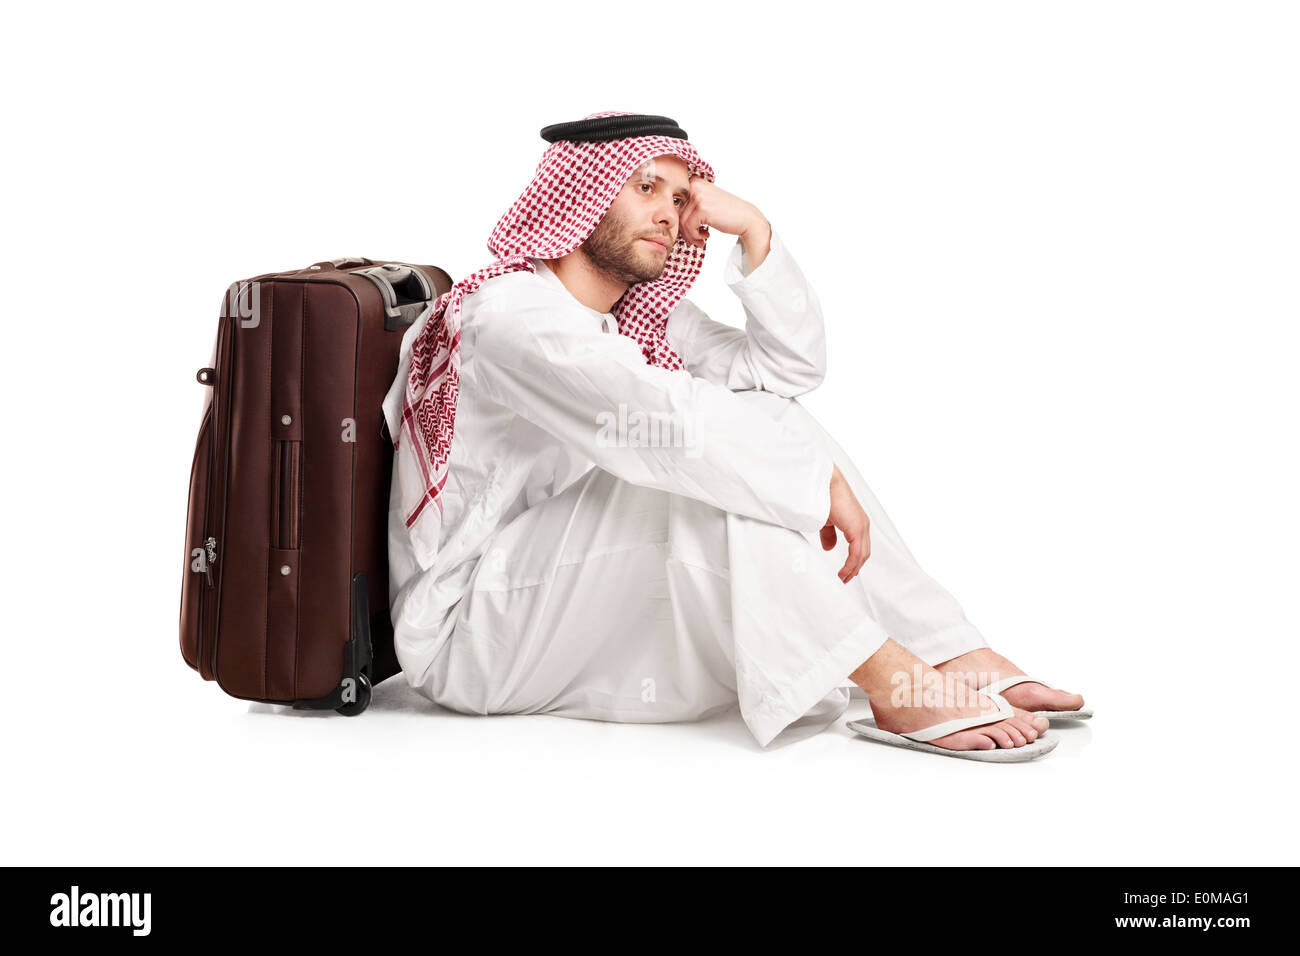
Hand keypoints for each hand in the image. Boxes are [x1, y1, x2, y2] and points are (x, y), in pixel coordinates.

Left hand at [677, 179, 767, 248]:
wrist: (746, 218)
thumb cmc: (726, 214)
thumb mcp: (705, 203)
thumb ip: (689, 205)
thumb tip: (669, 218)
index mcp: (694, 182)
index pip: (675, 204)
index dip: (680, 221)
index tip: (691, 230)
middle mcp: (694, 185)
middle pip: (676, 213)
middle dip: (684, 230)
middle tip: (696, 238)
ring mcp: (698, 196)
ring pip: (681, 222)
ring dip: (690, 235)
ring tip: (700, 240)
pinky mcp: (702, 208)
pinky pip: (689, 227)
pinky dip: (695, 236)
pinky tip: (706, 237)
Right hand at [820, 464, 870, 582]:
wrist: (823, 484)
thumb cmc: (823, 498)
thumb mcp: (825, 521)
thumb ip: (829, 535)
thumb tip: (829, 548)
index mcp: (857, 522)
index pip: (860, 546)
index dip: (854, 561)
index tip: (845, 572)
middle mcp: (863, 525)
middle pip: (864, 553)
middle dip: (855, 568)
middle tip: (845, 579)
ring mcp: (862, 526)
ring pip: (862, 555)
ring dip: (853, 569)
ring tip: (843, 578)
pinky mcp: (857, 528)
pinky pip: (856, 553)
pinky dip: (850, 564)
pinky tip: (843, 572)